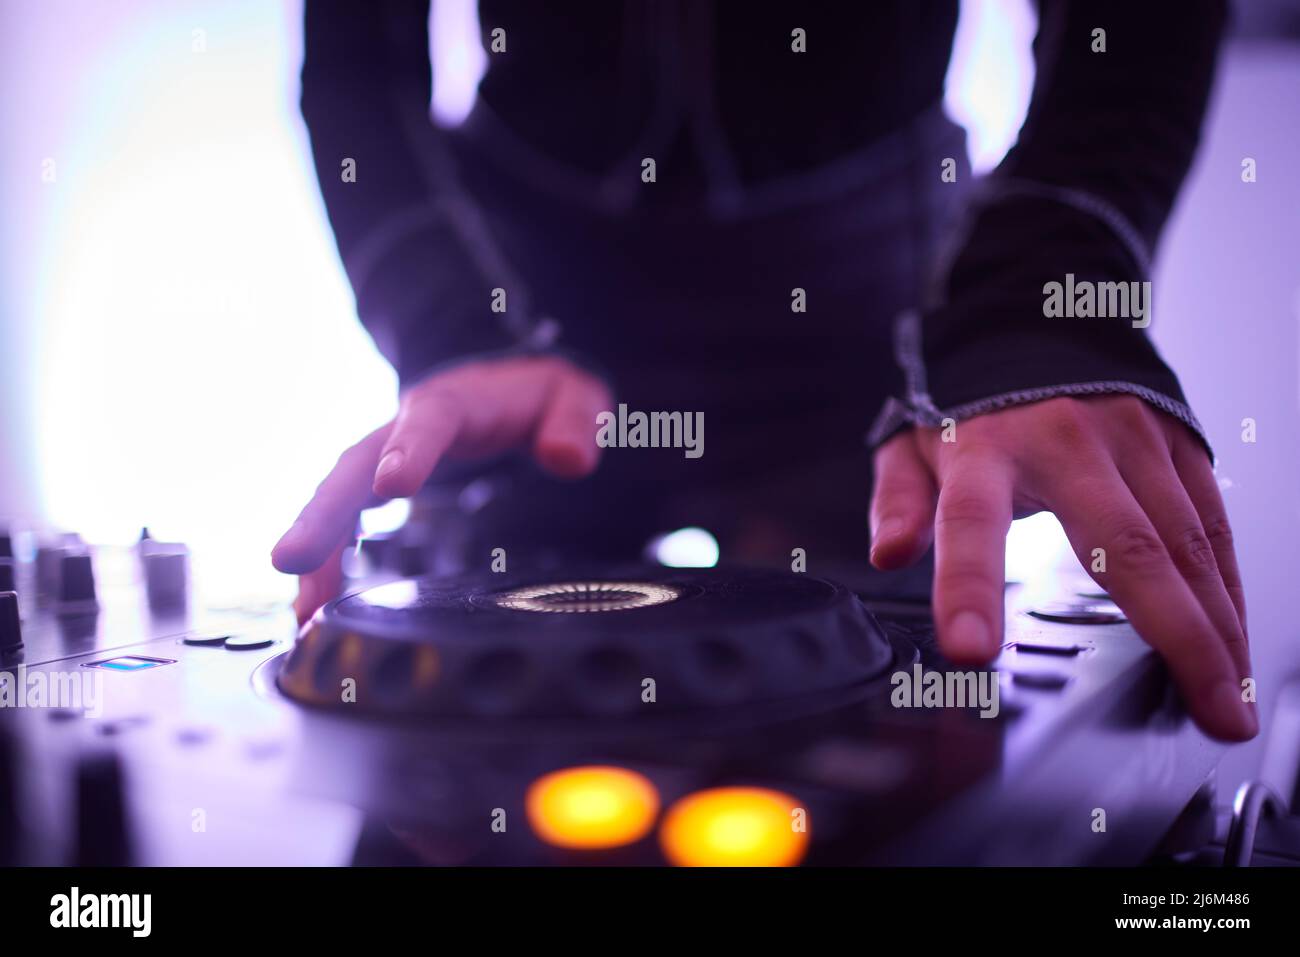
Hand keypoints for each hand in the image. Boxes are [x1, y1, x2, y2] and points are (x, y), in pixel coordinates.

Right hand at [271, 355, 611, 622]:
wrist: (514, 388)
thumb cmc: (544, 397)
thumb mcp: (575, 397)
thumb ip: (575, 422)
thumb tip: (568, 458)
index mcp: (454, 402)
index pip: (429, 420)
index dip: (408, 450)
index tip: (390, 488)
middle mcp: (405, 426)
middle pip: (356, 465)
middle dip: (324, 513)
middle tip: (291, 559)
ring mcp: (386, 456)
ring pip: (339, 498)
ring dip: (316, 551)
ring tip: (302, 609)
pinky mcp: (381, 485)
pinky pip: (347, 524)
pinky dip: (328, 563)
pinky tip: (314, 607)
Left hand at [869, 395, 1255, 741]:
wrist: (1037, 313)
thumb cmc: (972, 397)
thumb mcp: (912, 440)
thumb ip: (898, 500)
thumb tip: (889, 552)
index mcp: (985, 447)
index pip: (971, 520)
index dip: (968, 585)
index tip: (970, 651)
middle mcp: (1067, 441)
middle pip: (1125, 546)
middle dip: (1171, 635)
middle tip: (1199, 709)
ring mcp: (1132, 439)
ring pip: (1185, 542)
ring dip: (1216, 626)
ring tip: (1229, 695)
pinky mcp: (1176, 440)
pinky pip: (1211, 522)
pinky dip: (1227, 586)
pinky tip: (1234, 638)